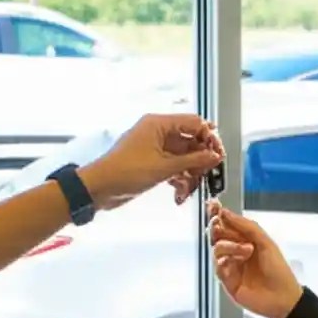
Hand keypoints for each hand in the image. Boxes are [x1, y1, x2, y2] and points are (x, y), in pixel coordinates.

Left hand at [79, 114, 224, 210]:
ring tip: (190, 190)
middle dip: (200, 160)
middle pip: (190, 141)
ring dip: (189, 174)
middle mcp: (158, 132)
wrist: (98, 188)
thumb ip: (193, 161)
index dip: (208, 138)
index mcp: (159, 124)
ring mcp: (154, 148)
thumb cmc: (126, 172)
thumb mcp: (164, 167)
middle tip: (207, 175)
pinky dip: (178, 179)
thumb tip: (214, 156)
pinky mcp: (151, 163)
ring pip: (183, 157)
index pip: (194, 123)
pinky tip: (179, 195)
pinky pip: (173, 167)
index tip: (218, 155)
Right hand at [207, 200, 303, 317]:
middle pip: (218, 236)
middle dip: (218, 228)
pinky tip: (235, 262)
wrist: (282, 297)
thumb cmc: (278, 270)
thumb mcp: (265, 242)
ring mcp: (232, 266)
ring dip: (229, 245)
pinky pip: (218, 267)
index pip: (229, 225)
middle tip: (218, 224)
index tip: (213, 207)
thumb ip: (246, 226)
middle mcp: (237, 252)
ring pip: (217, 249)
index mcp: (247, 241)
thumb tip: (226, 213)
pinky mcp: (227, 281)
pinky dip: (225, 261)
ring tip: (246, 249)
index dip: (220, 216)